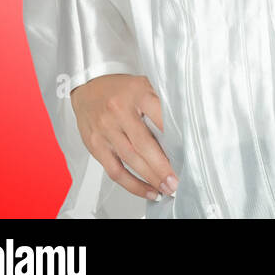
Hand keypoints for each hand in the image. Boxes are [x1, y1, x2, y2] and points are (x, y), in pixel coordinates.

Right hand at [70, 72, 177, 202]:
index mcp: (136, 93)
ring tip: (165, 188)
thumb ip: (158, 103)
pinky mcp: (96, 146)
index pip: (159, 117)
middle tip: (175, 181)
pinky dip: (132, 184)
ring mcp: (106, 130)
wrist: (87, 87)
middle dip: (161, 167)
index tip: (186, 153)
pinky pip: (115, 170)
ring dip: (150, 178)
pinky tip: (146, 190)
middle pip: (143, 145)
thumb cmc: (118, 88)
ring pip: (130, 160)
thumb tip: (180, 128)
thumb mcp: (142, 84)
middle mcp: (119, 112)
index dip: (173, 138)